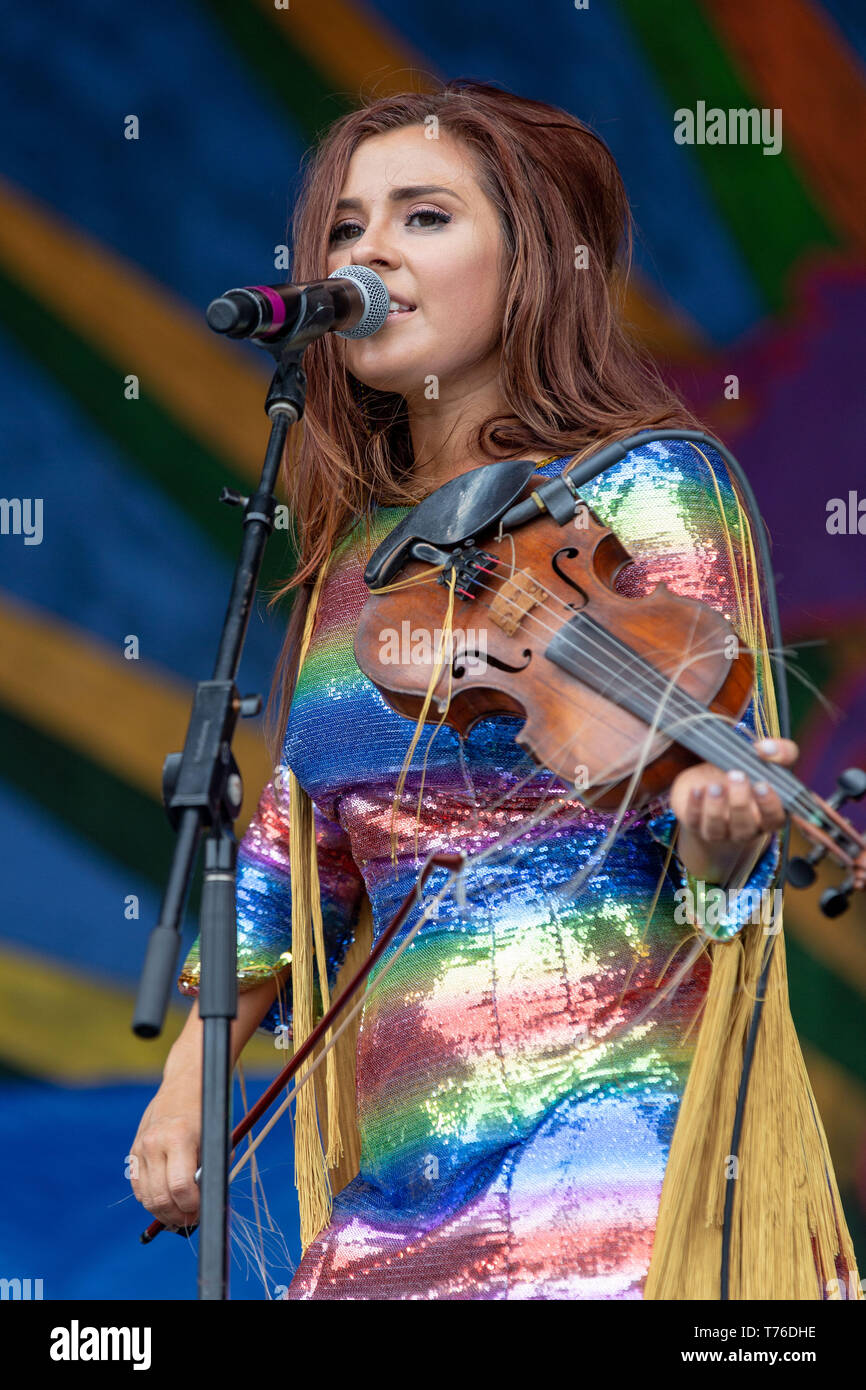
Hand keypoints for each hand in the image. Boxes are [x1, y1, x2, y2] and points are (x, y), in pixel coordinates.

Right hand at [129, 1074, 200, 1231]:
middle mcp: (154, 1144)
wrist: (185, 1086)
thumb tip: (206, 1205)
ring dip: (163, 1213)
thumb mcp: (216, 1140)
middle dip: (178, 1216)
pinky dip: (151, 1200)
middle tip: (192, 1219)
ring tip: (180, 1214)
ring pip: (146, 1198)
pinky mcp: (133, 1152)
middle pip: (161, 1198)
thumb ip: (209, 1172)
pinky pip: (138, 1188)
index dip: (193, 1207)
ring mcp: (140, 1148)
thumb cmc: (206, 1115)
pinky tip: (167, 1199)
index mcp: (179, 1138)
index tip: (203, 1210)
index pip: (182, 1188)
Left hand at [669, 738, 797, 883]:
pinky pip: (694, 821)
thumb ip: (780, 754)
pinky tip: (697, 789)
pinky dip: (695, 806)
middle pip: (745, 826)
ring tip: (714, 786)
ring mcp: (719, 830)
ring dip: (715, 808)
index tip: (762, 784)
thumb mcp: (766, 762)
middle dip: (740, 803)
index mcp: (768, 816)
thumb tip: (767, 748)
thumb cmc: (748, 773)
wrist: (714, 782)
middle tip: (737, 776)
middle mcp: (745, 829)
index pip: (775, 819)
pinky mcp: (695, 824)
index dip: (769, 805)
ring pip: (717, 828)